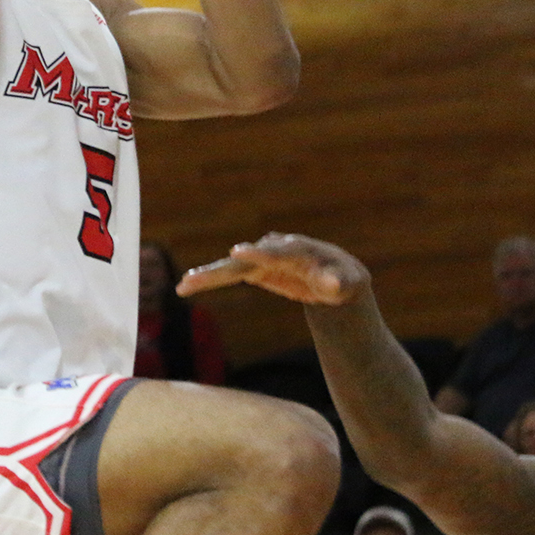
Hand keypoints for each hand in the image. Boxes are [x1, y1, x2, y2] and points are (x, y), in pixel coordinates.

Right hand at [176, 232, 369, 304]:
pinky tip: (187, 286)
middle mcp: (276, 249)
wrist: (334, 277)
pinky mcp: (255, 270)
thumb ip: (340, 283)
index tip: (238, 251)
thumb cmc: (344, 279)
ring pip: (232, 267)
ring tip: (185, 284)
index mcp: (300, 249)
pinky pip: (229, 275)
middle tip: (197, 274)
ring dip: (210, 275)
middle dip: (224, 266)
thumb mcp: (349, 283)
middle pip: (247, 258)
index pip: (278, 249)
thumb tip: (332, 283)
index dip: (259, 252)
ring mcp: (263, 258)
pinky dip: (210, 280)